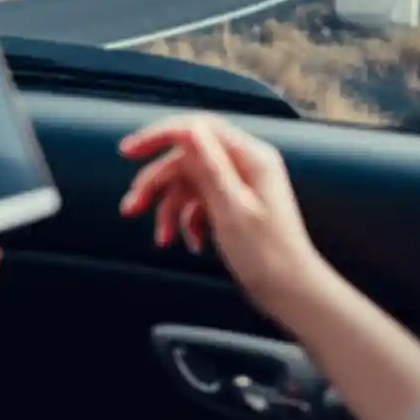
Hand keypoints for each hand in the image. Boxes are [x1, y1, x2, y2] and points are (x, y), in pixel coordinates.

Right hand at [118, 114, 327, 311]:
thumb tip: (188, 130)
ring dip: (169, 209)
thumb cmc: (269, 256)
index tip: (129, 151)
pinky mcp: (233, 206)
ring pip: (188, 184)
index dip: (159, 135)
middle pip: (187, 159)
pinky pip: (199, 204)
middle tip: (131, 207)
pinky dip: (187, 223)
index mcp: (250, 158)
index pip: (197, 128)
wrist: (290, 292)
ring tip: (161, 238)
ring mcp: (239, 186)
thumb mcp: (232, 210)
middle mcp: (245, 166)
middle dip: (157, 184)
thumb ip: (208, 167)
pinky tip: (189, 244)